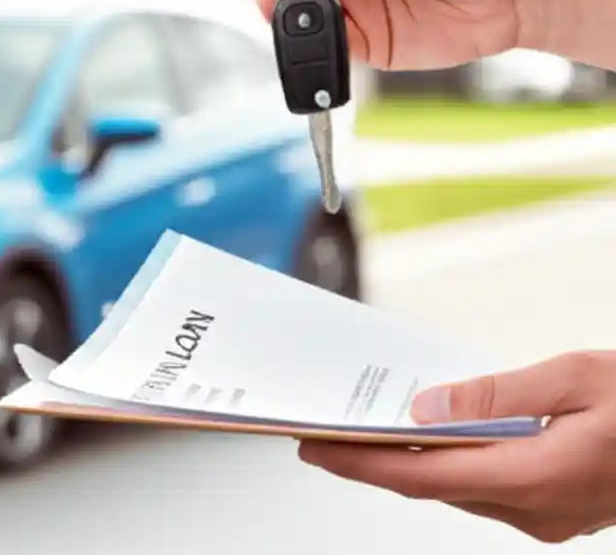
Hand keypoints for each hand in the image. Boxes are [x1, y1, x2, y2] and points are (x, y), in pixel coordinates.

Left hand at [299, 351, 615, 542]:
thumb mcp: (579, 377)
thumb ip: (497, 393)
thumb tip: (430, 406)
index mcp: (539, 477)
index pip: (423, 478)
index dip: (361, 464)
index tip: (315, 448)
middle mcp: (537, 509)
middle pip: (433, 487)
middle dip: (375, 461)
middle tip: (323, 434)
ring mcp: (549, 517)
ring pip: (460, 491)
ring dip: (412, 464)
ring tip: (364, 432)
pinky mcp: (557, 510)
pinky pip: (488, 489)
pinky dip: (452, 466)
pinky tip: (432, 441)